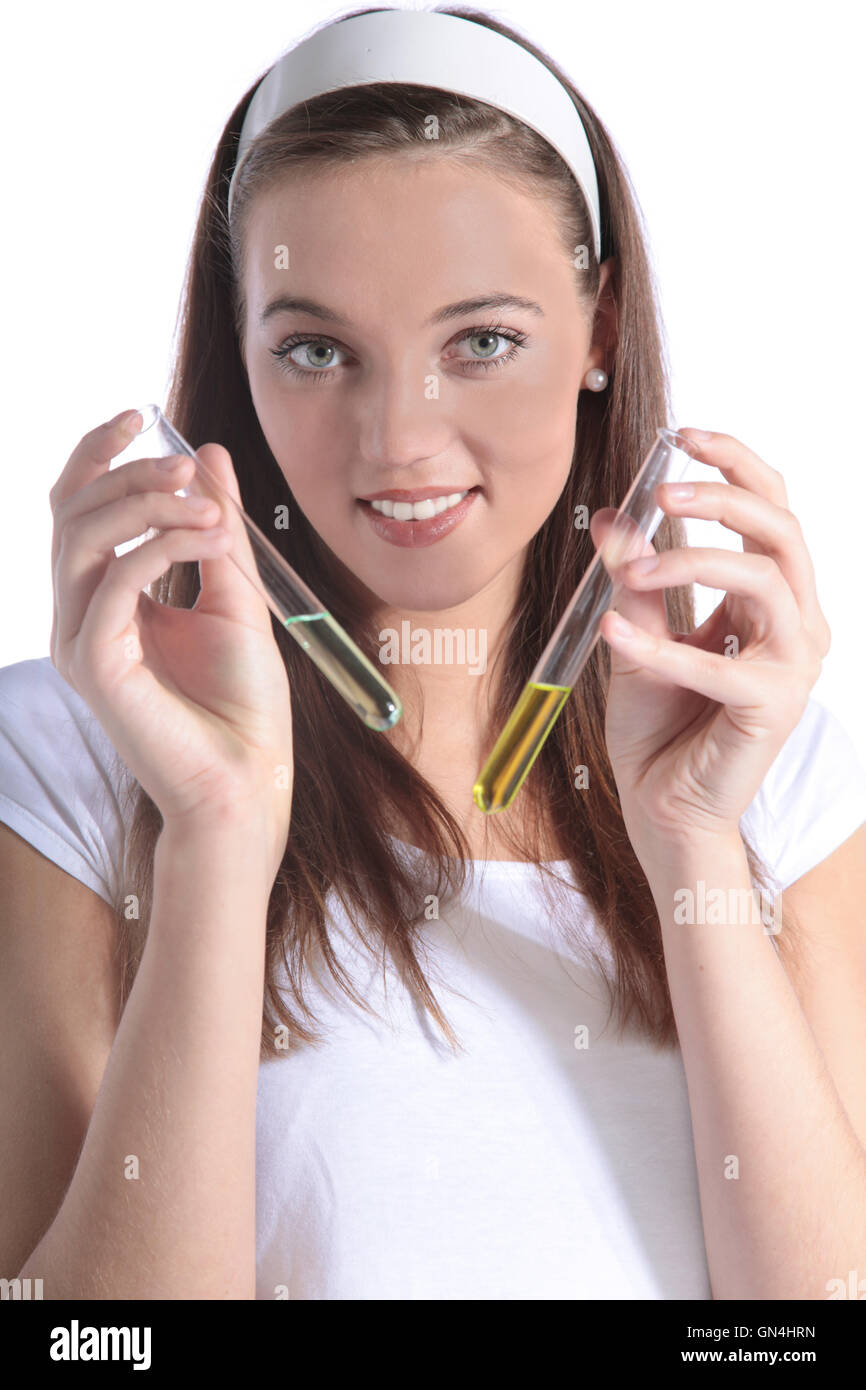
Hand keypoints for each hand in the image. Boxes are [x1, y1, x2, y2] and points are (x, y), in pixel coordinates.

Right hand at [49, 410, 293, 869]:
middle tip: (188, 470)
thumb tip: (206, 453)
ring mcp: (80, 642)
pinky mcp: (95, 666)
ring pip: (82, 539)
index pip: (78, 507)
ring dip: (146, 506)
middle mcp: (79, 616)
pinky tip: (206, 540)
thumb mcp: (236, 592)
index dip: (98, 454)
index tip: (141, 415)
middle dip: (129, 475)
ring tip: (207, 507)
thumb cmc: (242, 701)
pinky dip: (159, 548)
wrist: (250, 777)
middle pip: (72, 514)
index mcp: (104, 597)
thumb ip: (215, 525)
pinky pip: (112, 583)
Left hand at [593, 429, 830, 849]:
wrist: (662, 807)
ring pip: (763, 578)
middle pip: (782, 529)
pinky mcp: (773, 706)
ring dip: (690, 563)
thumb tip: (612, 515)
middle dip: (722, 498)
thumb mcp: (635, 638)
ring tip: (630, 572)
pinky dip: (660, 647)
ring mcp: (794, 665)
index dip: (735, 464)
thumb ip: (631, 581)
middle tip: (661, 494)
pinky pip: (721, 663)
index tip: (683, 436)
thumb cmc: (661, 728)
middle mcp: (798, 624)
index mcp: (775, 600)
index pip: (774, 508)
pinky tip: (613, 637)